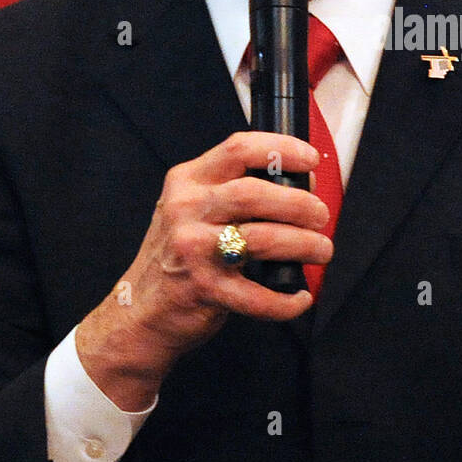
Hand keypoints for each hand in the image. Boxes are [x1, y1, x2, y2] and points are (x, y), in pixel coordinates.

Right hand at [76, 132, 331, 408]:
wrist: (140, 312)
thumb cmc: (177, 256)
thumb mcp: (193, 209)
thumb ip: (233, 190)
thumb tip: (300, 184)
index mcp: (187, 181)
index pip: (238, 149)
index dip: (282, 149)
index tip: (311, 160)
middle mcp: (185, 210)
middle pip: (255, 193)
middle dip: (300, 204)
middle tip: (321, 216)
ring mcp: (192, 250)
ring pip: (262, 239)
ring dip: (303, 245)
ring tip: (321, 251)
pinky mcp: (203, 290)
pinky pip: (258, 295)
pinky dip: (286, 300)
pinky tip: (300, 297)